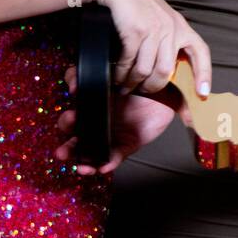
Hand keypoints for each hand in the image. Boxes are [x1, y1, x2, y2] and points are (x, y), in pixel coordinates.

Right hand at [55, 65, 179, 174]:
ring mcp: (108, 133)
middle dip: (66, 131)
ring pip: (86, 148)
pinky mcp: (124, 146)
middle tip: (68, 126)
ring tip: (76, 162)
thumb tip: (111, 70)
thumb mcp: (135, 73)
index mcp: (97, 96)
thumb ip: (121, 70)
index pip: (77, 93)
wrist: (171, 97)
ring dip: (78, 157)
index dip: (72, 91)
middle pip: (72, 127)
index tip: (75, 88)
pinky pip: (112, 158)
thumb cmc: (150, 84)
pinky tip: (102, 167)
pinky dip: (106, 164)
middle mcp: (98, 116)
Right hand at [87, 0, 211, 96]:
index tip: (203, 93)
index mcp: (181, 26)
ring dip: (133, 83)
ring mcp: (155, 29)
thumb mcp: (160, 19)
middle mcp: (172, 28)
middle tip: (140, 91)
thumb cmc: (136, 4)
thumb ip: (166, 39)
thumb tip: (167, 68)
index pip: (200, 51)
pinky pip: (129, 62)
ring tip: (124, 86)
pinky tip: (116, 75)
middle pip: (166, 71)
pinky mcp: (136, 31)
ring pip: (147, 70)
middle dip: (152, 86)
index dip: (204, 74)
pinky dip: (121, 73)